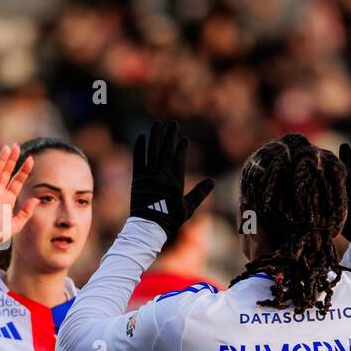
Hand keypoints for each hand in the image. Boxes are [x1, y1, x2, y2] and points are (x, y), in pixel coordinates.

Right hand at [0, 143, 38, 250]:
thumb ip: (26, 212)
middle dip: (12, 160)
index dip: (24, 170)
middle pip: (7, 172)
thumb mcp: (17, 223)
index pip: (18, 180)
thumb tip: (37, 199)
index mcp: (9, 198)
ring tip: (7, 148)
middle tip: (17, 146)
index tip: (31, 159)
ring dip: (1, 160)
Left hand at [130, 119, 214, 238]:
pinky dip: (139, 148)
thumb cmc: (170, 219)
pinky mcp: (137, 179)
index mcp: (175, 182)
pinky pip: (138, 160)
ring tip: (157, 124)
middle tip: (172, 123)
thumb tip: (212, 182)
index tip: (183, 138)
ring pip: (153, 152)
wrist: (149, 227)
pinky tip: (142, 137)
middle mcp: (162, 176)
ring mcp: (149, 176)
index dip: (181, 148)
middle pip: (167, 151)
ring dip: (155, 137)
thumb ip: (199, 193)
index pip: (179, 159)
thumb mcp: (188, 208)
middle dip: (170, 136)